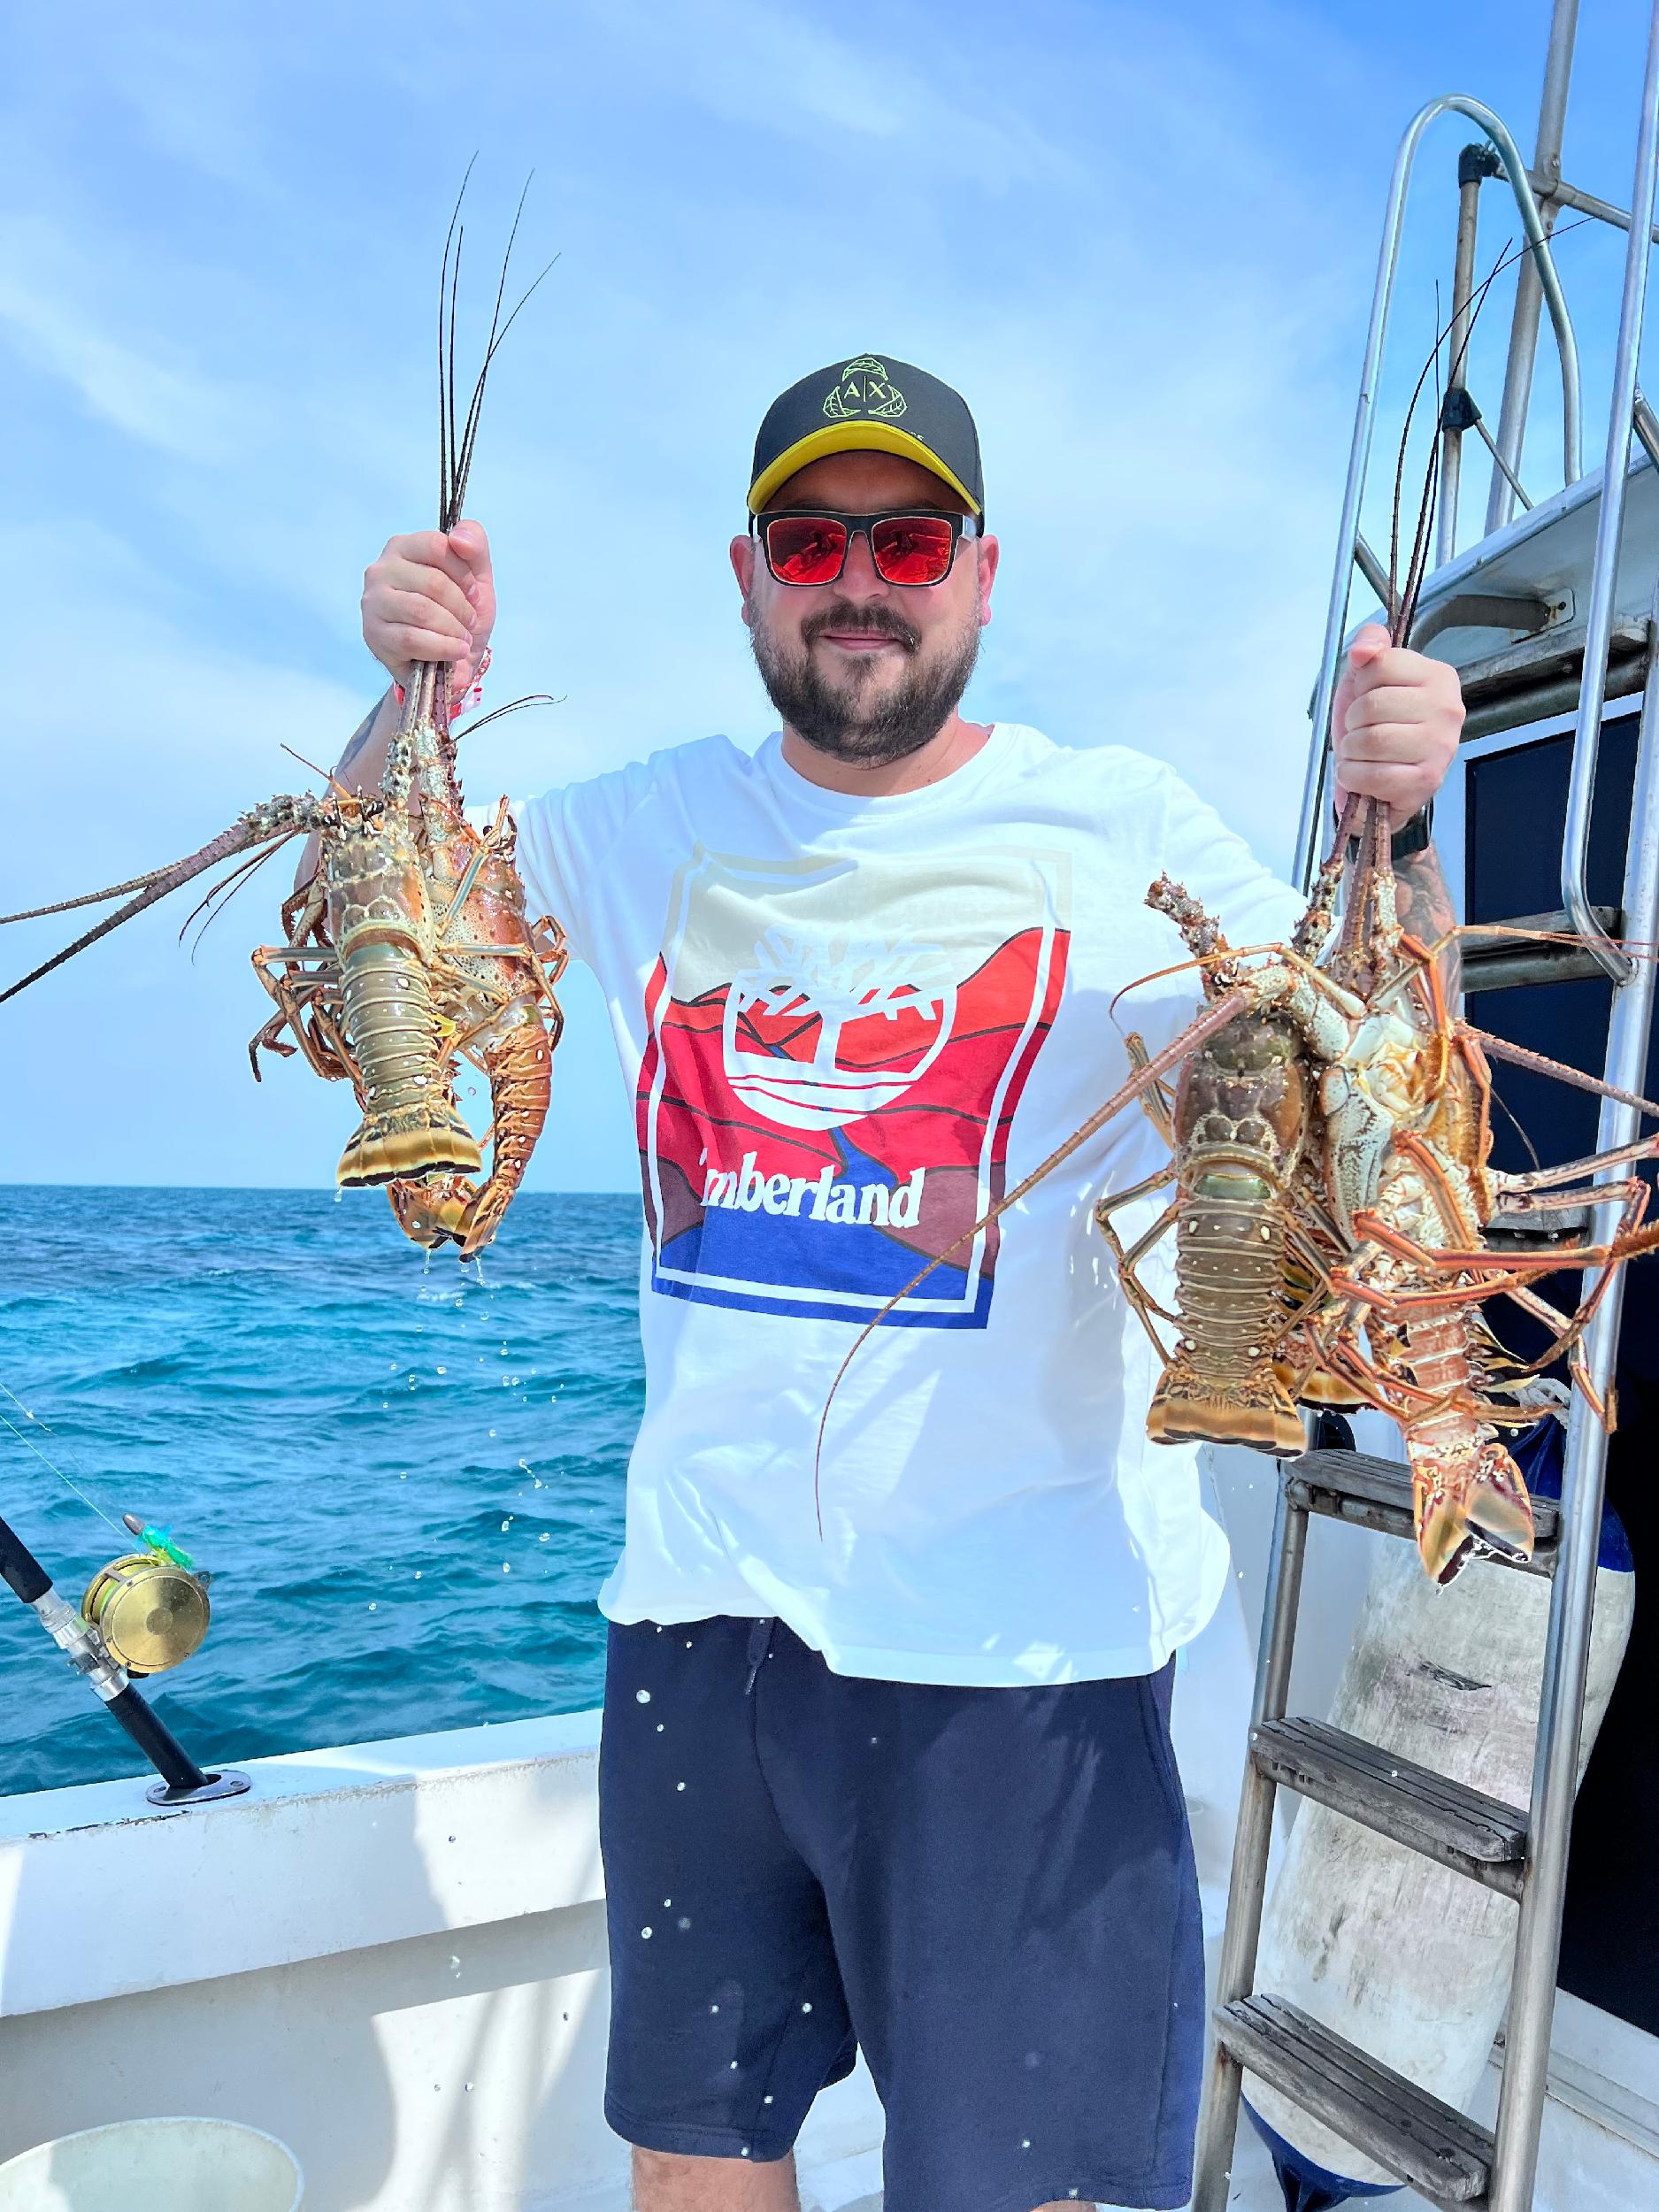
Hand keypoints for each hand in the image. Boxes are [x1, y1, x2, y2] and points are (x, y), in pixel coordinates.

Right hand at [361, 519, 494, 689]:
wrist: (452, 660)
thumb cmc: (459, 612)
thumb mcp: (477, 574)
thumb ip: (474, 543)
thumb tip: (459, 539)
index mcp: (402, 547)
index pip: (436, 546)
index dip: (464, 574)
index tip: (474, 594)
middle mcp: (381, 570)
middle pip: (432, 582)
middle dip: (461, 607)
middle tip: (470, 622)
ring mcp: (373, 603)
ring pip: (421, 611)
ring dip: (453, 629)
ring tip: (463, 639)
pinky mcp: (374, 635)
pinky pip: (412, 639)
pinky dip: (443, 648)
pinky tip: (455, 651)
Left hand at [1332, 622, 1463, 816]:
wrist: (1382, 783)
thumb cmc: (1376, 728)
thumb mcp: (1365, 679)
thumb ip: (1368, 647)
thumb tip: (1362, 649)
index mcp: (1438, 676)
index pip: (1381, 663)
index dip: (1360, 684)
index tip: (1368, 697)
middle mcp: (1448, 709)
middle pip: (1372, 704)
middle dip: (1353, 721)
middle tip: (1362, 731)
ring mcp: (1441, 747)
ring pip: (1371, 740)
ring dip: (1351, 751)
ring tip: (1362, 754)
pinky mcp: (1427, 781)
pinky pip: (1373, 775)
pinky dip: (1353, 776)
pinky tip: (1362, 774)